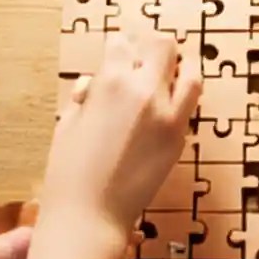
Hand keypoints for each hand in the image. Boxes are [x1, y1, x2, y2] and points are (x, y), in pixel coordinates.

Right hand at [41, 32, 200, 237]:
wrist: (90, 214)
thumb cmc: (69, 171)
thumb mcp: (68, 122)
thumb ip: (87, 96)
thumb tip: (94, 84)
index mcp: (111, 82)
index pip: (121, 44)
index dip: (117, 44)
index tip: (118, 47)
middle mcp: (144, 92)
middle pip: (162, 45)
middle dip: (152, 44)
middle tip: (144, 52)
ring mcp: (168, 115)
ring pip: (190, 71)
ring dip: (180, 66)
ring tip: (170, 70)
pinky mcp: (179, 138)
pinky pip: (189, 104)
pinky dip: (181, 96)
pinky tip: (169, 101)